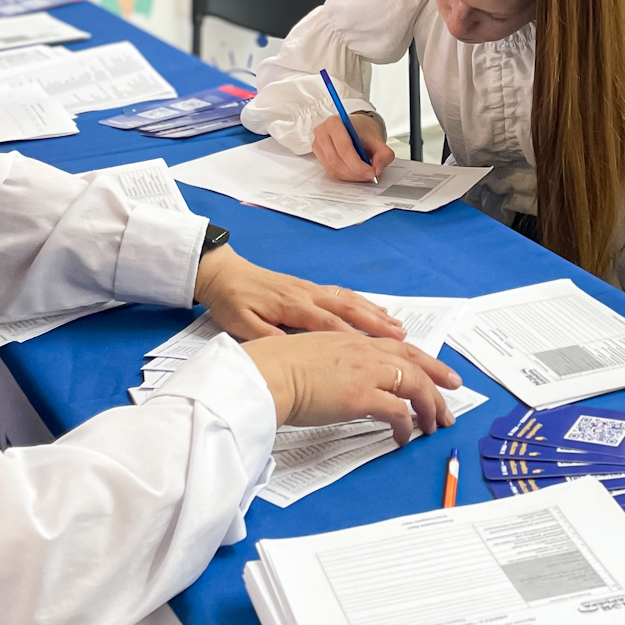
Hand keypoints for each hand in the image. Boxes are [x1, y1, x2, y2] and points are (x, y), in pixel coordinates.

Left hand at [194, 246, 406, 342]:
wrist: (221, 274)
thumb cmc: (231, 301)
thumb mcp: (242, 326)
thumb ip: (268, 337)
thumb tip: (294, 350)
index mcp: (293, 305)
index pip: (330, 323)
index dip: (356, 336)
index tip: (379, 349)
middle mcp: (308, 294)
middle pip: (350, 309)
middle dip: (378, 324)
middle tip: (403, 339)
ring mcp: (310, 290)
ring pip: (351, 300)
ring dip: (376, 314)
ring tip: (399, 328)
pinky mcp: (309, 289)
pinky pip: (343, 295)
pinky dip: (364, 303)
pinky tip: (376, 311)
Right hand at [242, 332, 460, 444]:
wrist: (265, 375)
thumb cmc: (275, 367)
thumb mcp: (312, 354)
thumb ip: (334, 362)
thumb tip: (342, 379)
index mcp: (353, 340)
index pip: (399, 348)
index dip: (423, 361)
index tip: (438, 373)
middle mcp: (365, 351)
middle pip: (415, 365)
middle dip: (438, 383)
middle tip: (450, 402)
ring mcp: (366, 373)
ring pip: (414, 386)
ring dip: (429, 407)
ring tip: (434, 425)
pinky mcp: (361, 397)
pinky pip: (398, 413)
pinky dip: (406, 426)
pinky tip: (403, 438)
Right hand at [311, 111, 394, 182]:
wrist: (356, 128)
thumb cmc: (363, 131)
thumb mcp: (378, 140)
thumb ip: (383, 155)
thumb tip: (377, 170)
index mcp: (334, 123)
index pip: (344, 149)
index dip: (358, 165)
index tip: (371, 172)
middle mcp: (322, 133)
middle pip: (336, 161)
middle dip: (355, 173)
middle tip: (369, 176)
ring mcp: (317, 144)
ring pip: (333, 169)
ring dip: (350, 176)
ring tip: (363, 174)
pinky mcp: (318, 155)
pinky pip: (330, 171)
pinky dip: (345, 176)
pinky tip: (355, 172)